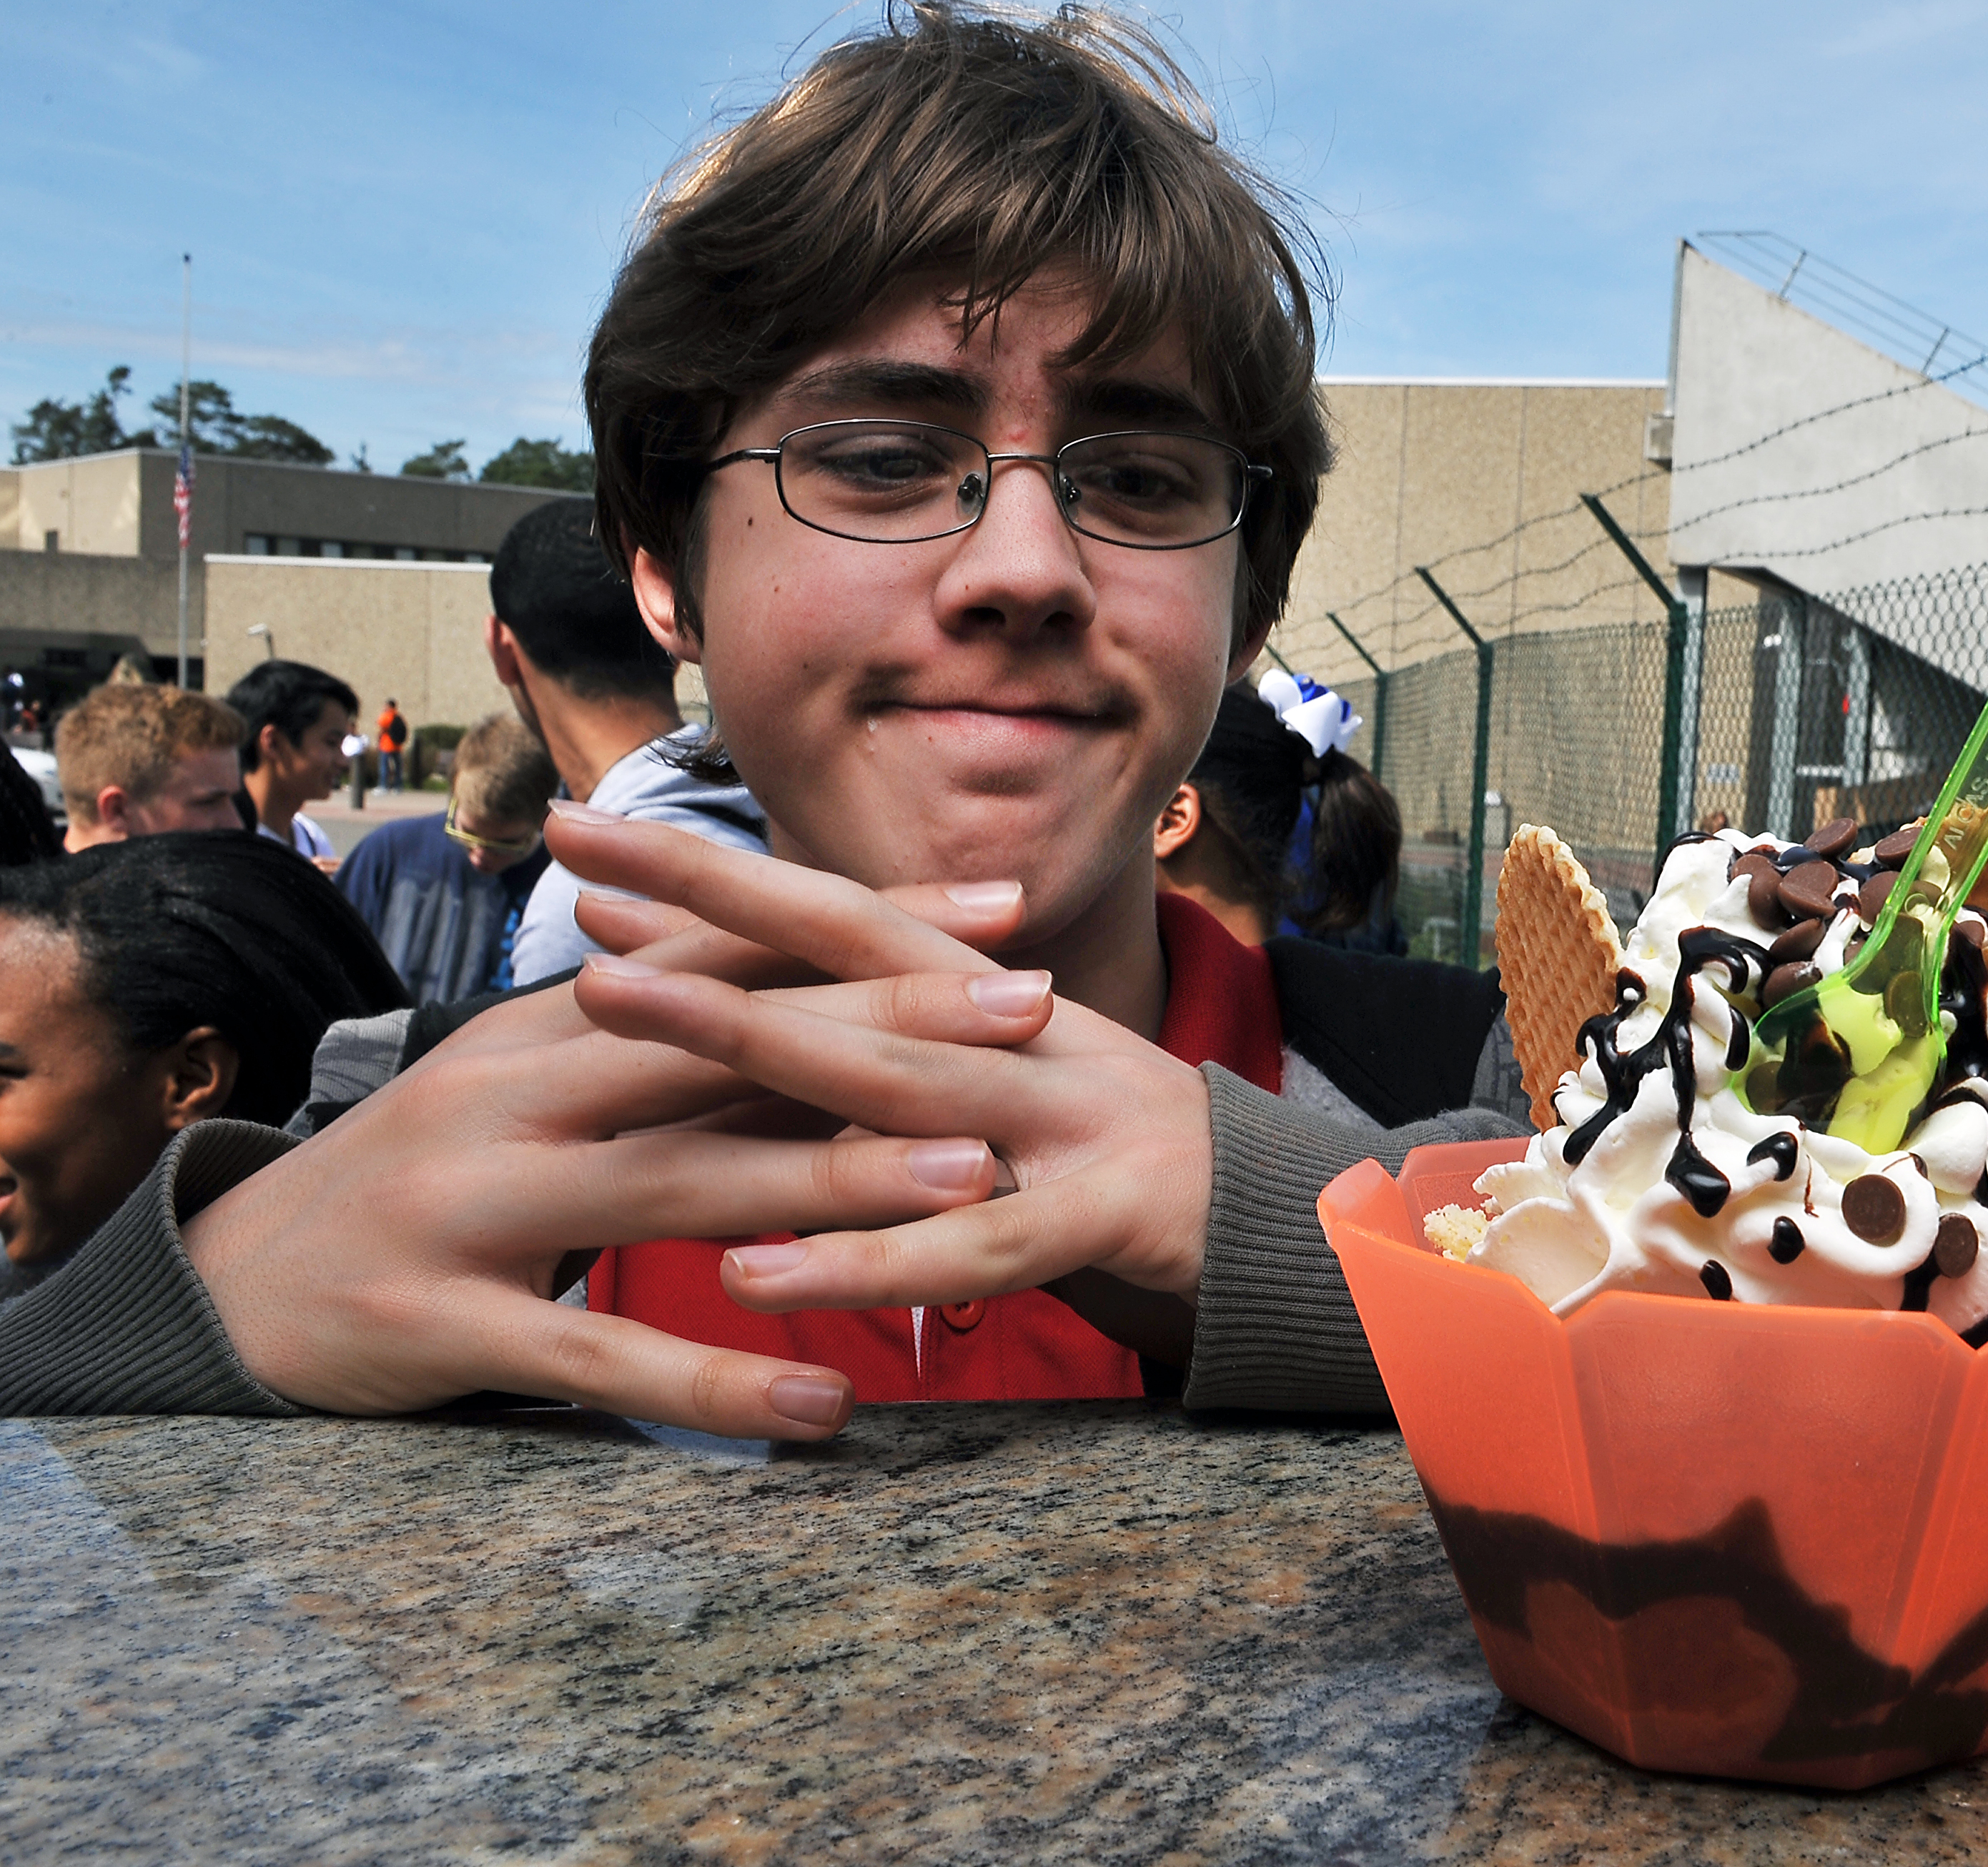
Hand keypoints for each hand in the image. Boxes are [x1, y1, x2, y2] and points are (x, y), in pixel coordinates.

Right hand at [183, 834, 1049, 1438]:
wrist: (235, 1284)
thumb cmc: (435, 1174)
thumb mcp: (543, 1089)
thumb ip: (673, 1053)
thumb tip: (832, 1012)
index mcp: (551, 1025)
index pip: (727, 954)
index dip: (861, 929)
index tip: (1001, 913)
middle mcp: (517, 1090)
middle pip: (722, 1042)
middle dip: (881, 1021)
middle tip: (1027, 1010)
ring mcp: (476, 1201)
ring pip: (678, 1181)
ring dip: (830, 1182)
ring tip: (970, 1182)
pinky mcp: (443, 1322)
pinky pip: (597, 1356)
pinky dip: (714, 1381)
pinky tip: (823, 1406)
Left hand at [547, 815, 1215, 1349]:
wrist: (1295, 1219)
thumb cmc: (1112, 1153)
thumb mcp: (1001, 1084)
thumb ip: (891, 1059)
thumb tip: (748, 1034)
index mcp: (986, 995)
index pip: (831, 916)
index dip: (714, 874)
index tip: (589, 835)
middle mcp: (1016, 1029)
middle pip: (847, 960)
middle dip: (707, 914)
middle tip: (572, 876)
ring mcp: (1061, 1114)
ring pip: (891, 1074)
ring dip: (750, 1034)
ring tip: (615, 1011)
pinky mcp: (1100, 1217)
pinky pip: (967, 1242)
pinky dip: (861, 1257)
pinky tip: (751, 1272)